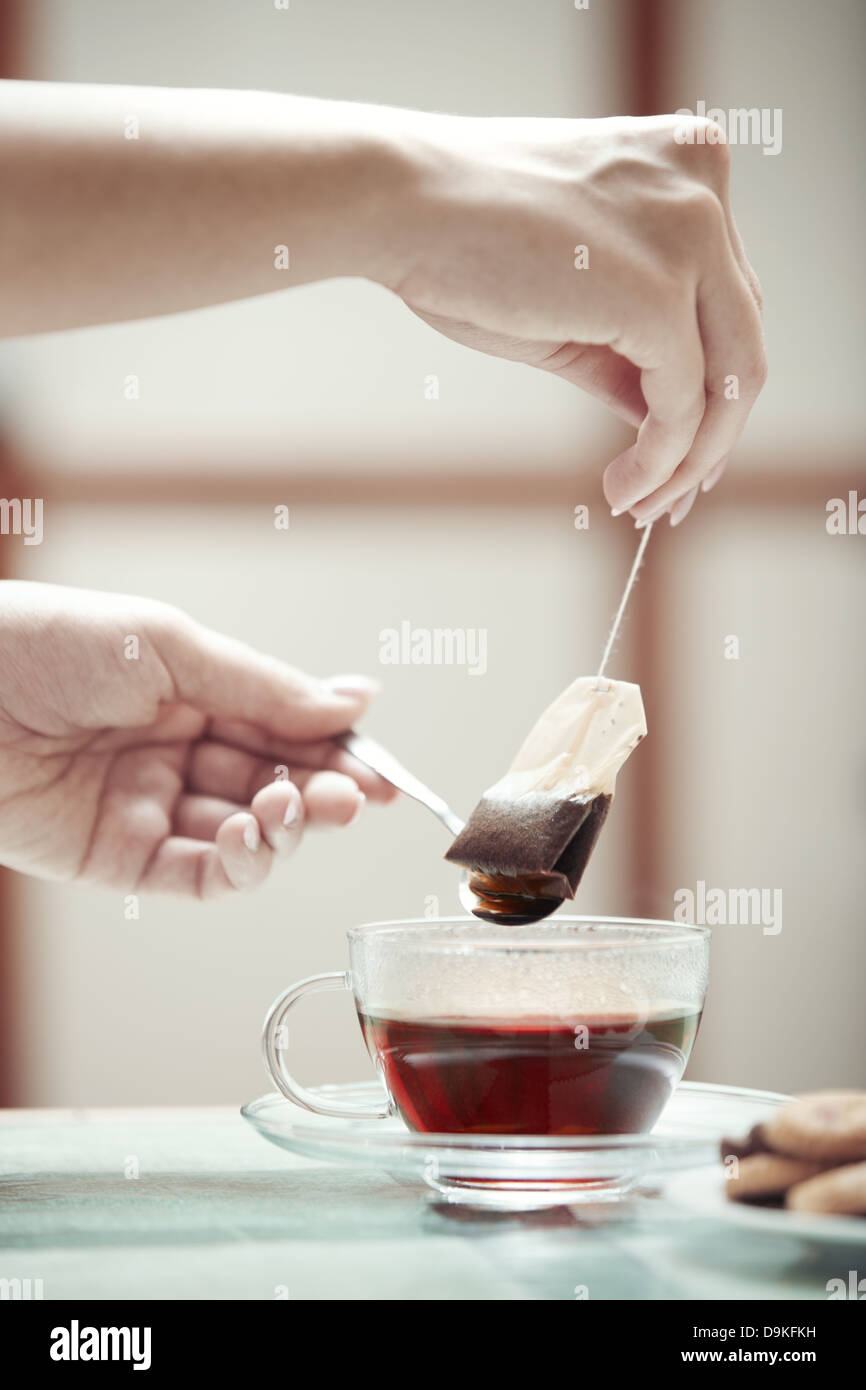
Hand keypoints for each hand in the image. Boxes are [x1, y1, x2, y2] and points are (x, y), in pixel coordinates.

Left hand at [0, 582, 394, 896]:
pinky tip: (253, 832)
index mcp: (188, 692)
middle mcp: (174, 752)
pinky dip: (238, 863)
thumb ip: (262, 688)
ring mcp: (148, 807)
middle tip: (360, 796)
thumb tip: (353, 702)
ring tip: (296, 806)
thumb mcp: (169, 647)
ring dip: (285, 827)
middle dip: (321, 792)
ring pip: (244, 835)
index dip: (335, 749)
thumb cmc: (45, 643)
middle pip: (272, 784)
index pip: (281, 728)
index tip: (382, 767)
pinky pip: (197, 875)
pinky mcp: (117, 859)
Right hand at [387, 113, 765, 523]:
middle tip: (668, 497)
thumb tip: (664, 425)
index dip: (709, 384)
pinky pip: (682, 405)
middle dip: (711, 433)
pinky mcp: (659, 294)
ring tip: (640, 506)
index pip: (726, 297)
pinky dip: (661, 461)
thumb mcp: (571, 291)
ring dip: (690, 460)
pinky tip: (621, 490)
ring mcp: (691, 235)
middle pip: (741, 338)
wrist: (398, 202)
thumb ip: (628, 345)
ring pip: (730, 378)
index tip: (677, 451)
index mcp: (685, 163)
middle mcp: (705, 185)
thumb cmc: (460, 238)